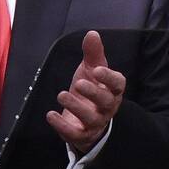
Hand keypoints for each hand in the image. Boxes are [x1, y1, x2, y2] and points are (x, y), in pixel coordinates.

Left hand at [45, 31, 125, 154]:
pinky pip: (74, 134)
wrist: (85, 118)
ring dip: (76, 107)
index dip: (109, 78)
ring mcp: (95, 123)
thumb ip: (93, 53)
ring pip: (90, 118)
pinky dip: (62, 126)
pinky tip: (50, 115)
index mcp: (112, 90)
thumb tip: (92, 33)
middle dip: (93, 93)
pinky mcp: (81, 135)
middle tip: (78, 83)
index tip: (97, 70)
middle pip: (105, 102)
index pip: (118, 84)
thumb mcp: (91, 70)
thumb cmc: (91, 90)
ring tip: (61, 95)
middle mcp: (106, 107)